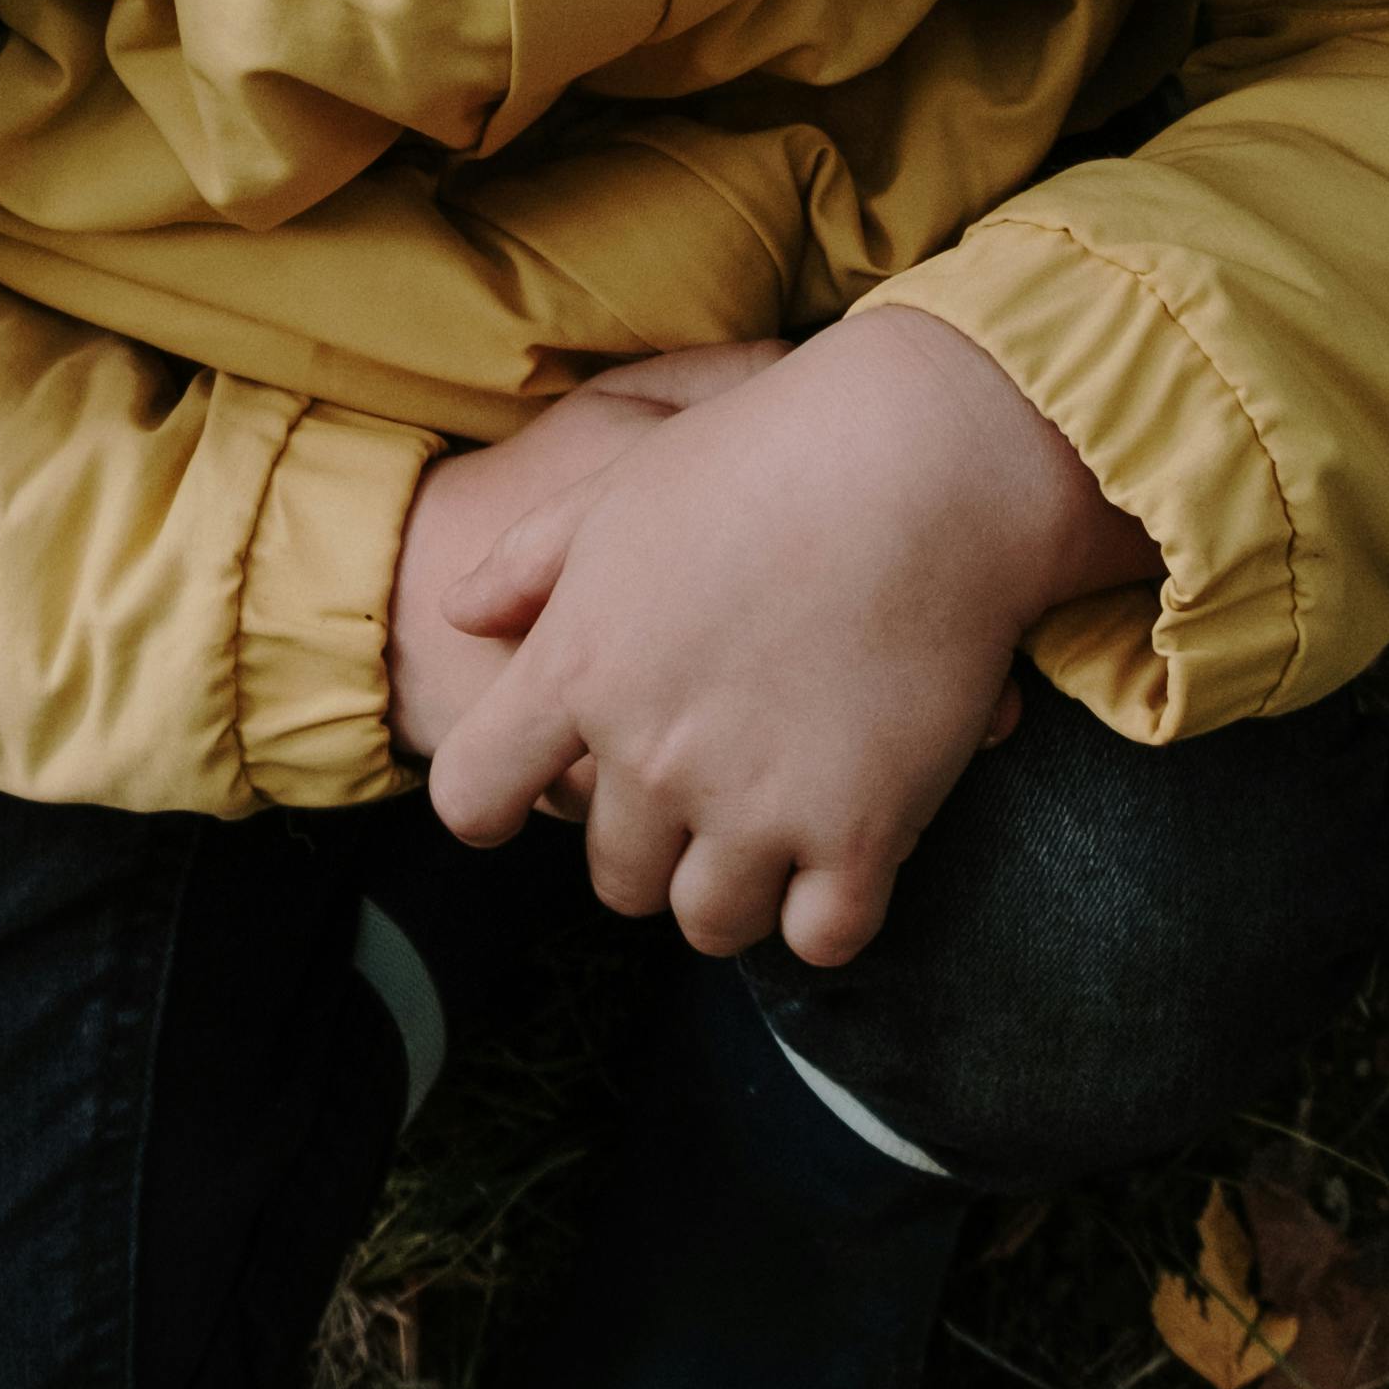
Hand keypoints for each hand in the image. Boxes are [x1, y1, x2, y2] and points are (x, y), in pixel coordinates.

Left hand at [425, 309, 1159, 966]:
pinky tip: (848, 858)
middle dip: (652, 849)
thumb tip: (458, 610)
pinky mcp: (857, 833)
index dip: (489, 805)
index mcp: (577, 669)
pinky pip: (823, 937)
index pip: (472, 795)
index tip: (536, 791)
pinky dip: (831, 913)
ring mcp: (754, 804)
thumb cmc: (768, 450)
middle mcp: (651, 754)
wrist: (929, 459)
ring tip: (775, 832)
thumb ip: (529, 560)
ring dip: (736, 891)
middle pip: (614, 878)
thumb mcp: (621, 484)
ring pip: (711, 923)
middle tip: (708, 794)